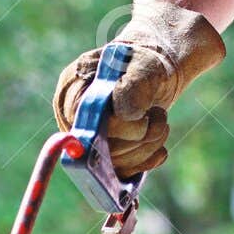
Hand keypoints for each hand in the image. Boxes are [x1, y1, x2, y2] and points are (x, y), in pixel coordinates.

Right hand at [52, 1, 225, 177]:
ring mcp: (87, 137)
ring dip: (146, 147)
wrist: (156, 68)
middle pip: (98, 148)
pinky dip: (145, 163)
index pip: (84, 121)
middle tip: (159, 115)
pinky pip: (120, 172)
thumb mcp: (144, 64)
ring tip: (161, 122)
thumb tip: (124, 115)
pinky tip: (159, 149)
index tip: (144, 117)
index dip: (117, 127)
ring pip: (111, 163)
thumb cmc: (146, 60)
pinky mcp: (104, 153)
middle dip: (138, 137)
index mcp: (72, 89)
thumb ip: (133, 85)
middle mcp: (73, 117)